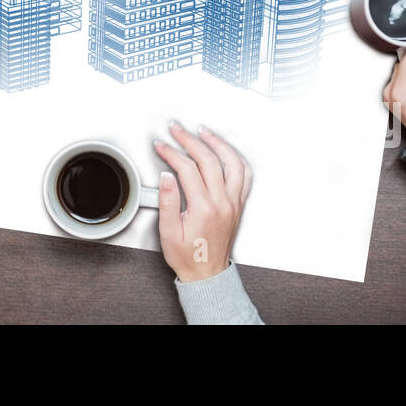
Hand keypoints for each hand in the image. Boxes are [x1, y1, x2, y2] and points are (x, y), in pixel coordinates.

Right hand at [153, 120, 250, 282]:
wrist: (207, 274)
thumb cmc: (188, 256)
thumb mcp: (169, 233)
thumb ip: (168, 202)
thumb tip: (166, 178)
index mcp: (204, 208)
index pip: (187, 169)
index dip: (171, 153)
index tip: (161, 146)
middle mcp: (222, 202)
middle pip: (208, 159)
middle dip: (189, 140)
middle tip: (176, 130)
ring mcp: (233, 202)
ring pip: (232, 163)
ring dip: (217, 143)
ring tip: (203, 132)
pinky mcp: (238, 204)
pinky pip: (244, 175)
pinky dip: (235, 158)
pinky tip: (225, 151)